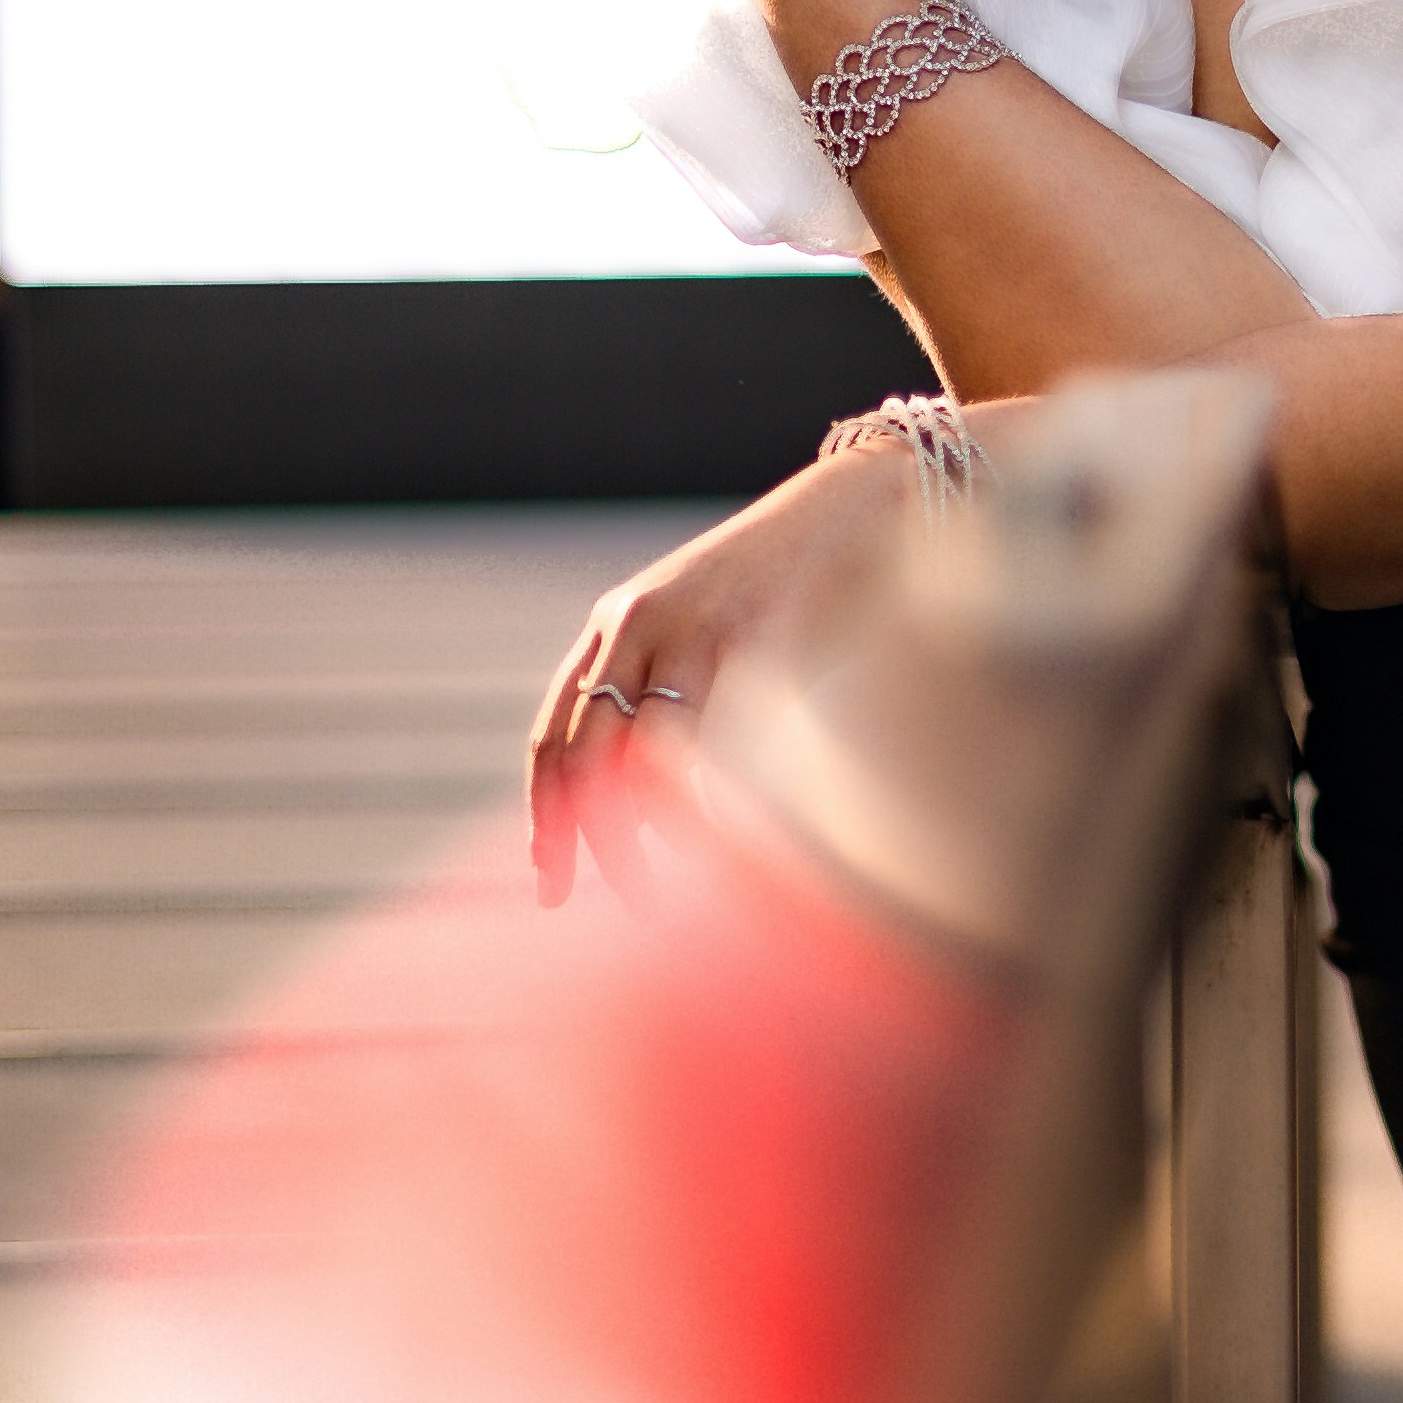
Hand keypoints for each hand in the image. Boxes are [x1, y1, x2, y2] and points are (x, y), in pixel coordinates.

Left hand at [526, 448, 912, 903]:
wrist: (859, 506)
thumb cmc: (798, 582)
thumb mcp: (714, 629)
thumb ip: (676, 692)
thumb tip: (657, 802)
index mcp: (617, 624)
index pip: (552, 733)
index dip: (543, 811)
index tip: (549, 874)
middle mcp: (633, 624)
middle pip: (573, 750)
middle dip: (568, 834)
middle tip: (566, 896)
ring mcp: (684, 628)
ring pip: (627, 755)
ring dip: (627, 835)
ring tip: (645, 892)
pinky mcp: (740, 635)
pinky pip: (695, 740)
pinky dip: (686, 804)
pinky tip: (698, 845)